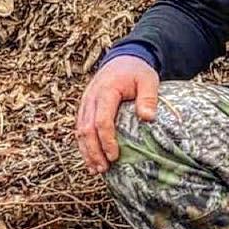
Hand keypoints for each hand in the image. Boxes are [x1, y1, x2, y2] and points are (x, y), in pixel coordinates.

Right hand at [76, 57, 159, 173]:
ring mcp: (85, 103)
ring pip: (80, 130)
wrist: (122, 59)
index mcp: (106, 91)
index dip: (107, 140)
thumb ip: (148, 98)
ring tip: (96, 170)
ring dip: (87, 151)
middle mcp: (91, 97)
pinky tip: (91, 159)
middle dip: (94, 151)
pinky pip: (80, 128)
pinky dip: (84, 144)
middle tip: (103, 169)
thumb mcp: (148, 80)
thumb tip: (148, 118)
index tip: (115, 156)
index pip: (102, 120)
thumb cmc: (137, 72)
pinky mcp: (85, 108)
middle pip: (87, 129)